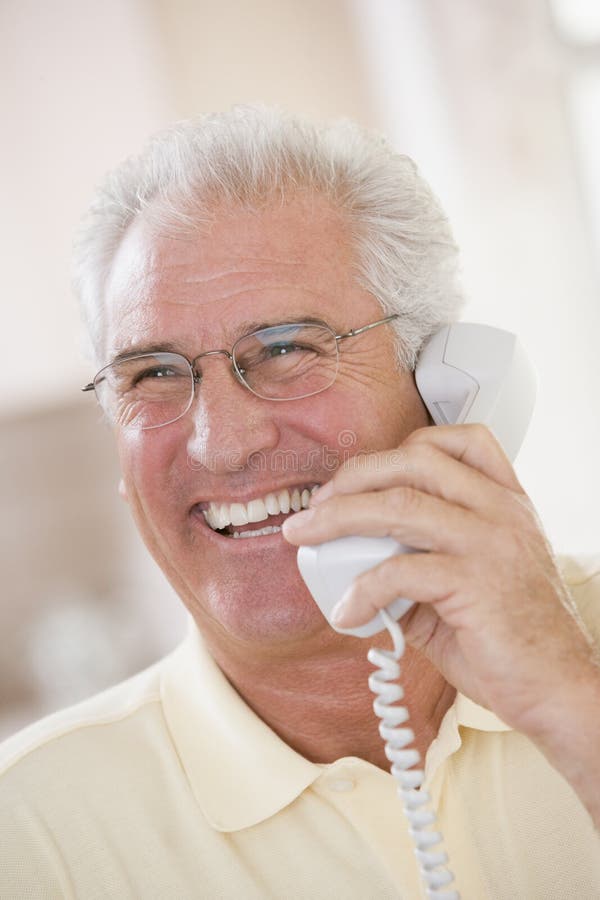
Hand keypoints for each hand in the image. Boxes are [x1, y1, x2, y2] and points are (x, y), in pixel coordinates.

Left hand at [283, 424, 598, 744]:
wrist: (557, 689)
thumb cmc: (512, 638)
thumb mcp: (469, 580)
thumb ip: (419, 556)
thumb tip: (351, 558)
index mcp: (505, 502)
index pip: (458, 441)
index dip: (398, 450)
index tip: (358, 479)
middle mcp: (501, 511)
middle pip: (414, 461)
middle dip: (353, 476)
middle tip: (317, 506)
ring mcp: (491, 543)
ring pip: (400, 505)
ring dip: (338, 518)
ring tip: (304, 537)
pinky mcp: (476, 584)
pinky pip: (398, 571)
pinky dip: (361, 590)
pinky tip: (347, 613)